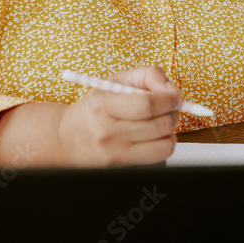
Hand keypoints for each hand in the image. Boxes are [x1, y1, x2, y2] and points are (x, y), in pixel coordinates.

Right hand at [57, 65, 181, 166]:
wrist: (68, 140)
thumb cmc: (95, 108)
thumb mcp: (114, 81)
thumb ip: (146, 75)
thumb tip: (170, 89)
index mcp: (103, 105)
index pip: (147, 105)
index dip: (169, 99)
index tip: (175, 96)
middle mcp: (107, 132)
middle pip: (161, 125)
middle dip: (173, 113)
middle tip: (169, 108)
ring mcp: (115, 154)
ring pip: (165, 144)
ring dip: (170, 131)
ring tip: (159, 123)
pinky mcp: (122, 168)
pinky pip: (159, 159)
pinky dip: (162, 147)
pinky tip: (151, 139)